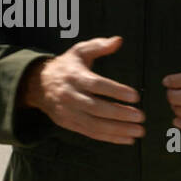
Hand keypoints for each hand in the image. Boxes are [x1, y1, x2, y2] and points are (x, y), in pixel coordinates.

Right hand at [20, 36, 144, 144]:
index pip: (96, 85)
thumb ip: (99, 46)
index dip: (116, 91)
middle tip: (141, 116)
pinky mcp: (70, 124)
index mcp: (74, 76)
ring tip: (139, 131)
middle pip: (97, 108)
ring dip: (118, 130)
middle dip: (120, 114)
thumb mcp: (79, 51)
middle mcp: (70, 96)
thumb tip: (118, 40)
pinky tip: (127, 139)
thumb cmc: (67, 66)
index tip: (135, 96)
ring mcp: (69, 112)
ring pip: (95, 124)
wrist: (39, 84)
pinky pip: (91, 133)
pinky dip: (110, 138)